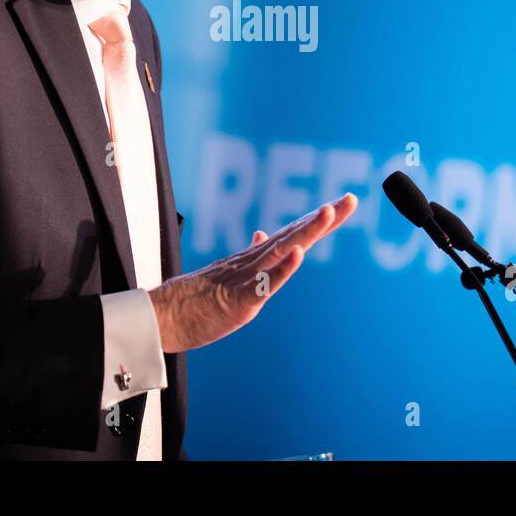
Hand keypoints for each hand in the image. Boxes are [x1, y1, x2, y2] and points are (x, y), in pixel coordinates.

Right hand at [147, 193, 358, 352]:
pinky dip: (282, 269)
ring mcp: (246, 278)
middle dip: (324, 218)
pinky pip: (263, 284)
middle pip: (295, 235)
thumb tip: (264, 234)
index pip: (294, 233)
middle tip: (351, 198)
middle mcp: (254, 262)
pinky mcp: (238, 300)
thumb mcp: (231, 275)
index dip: (319, 219)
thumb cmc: (197, 299)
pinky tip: (299, 255)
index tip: (344, 202)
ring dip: (306, 232)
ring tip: (328, 213)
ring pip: (281, 251)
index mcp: (255, 259)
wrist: (164, 316)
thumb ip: (251, 257)